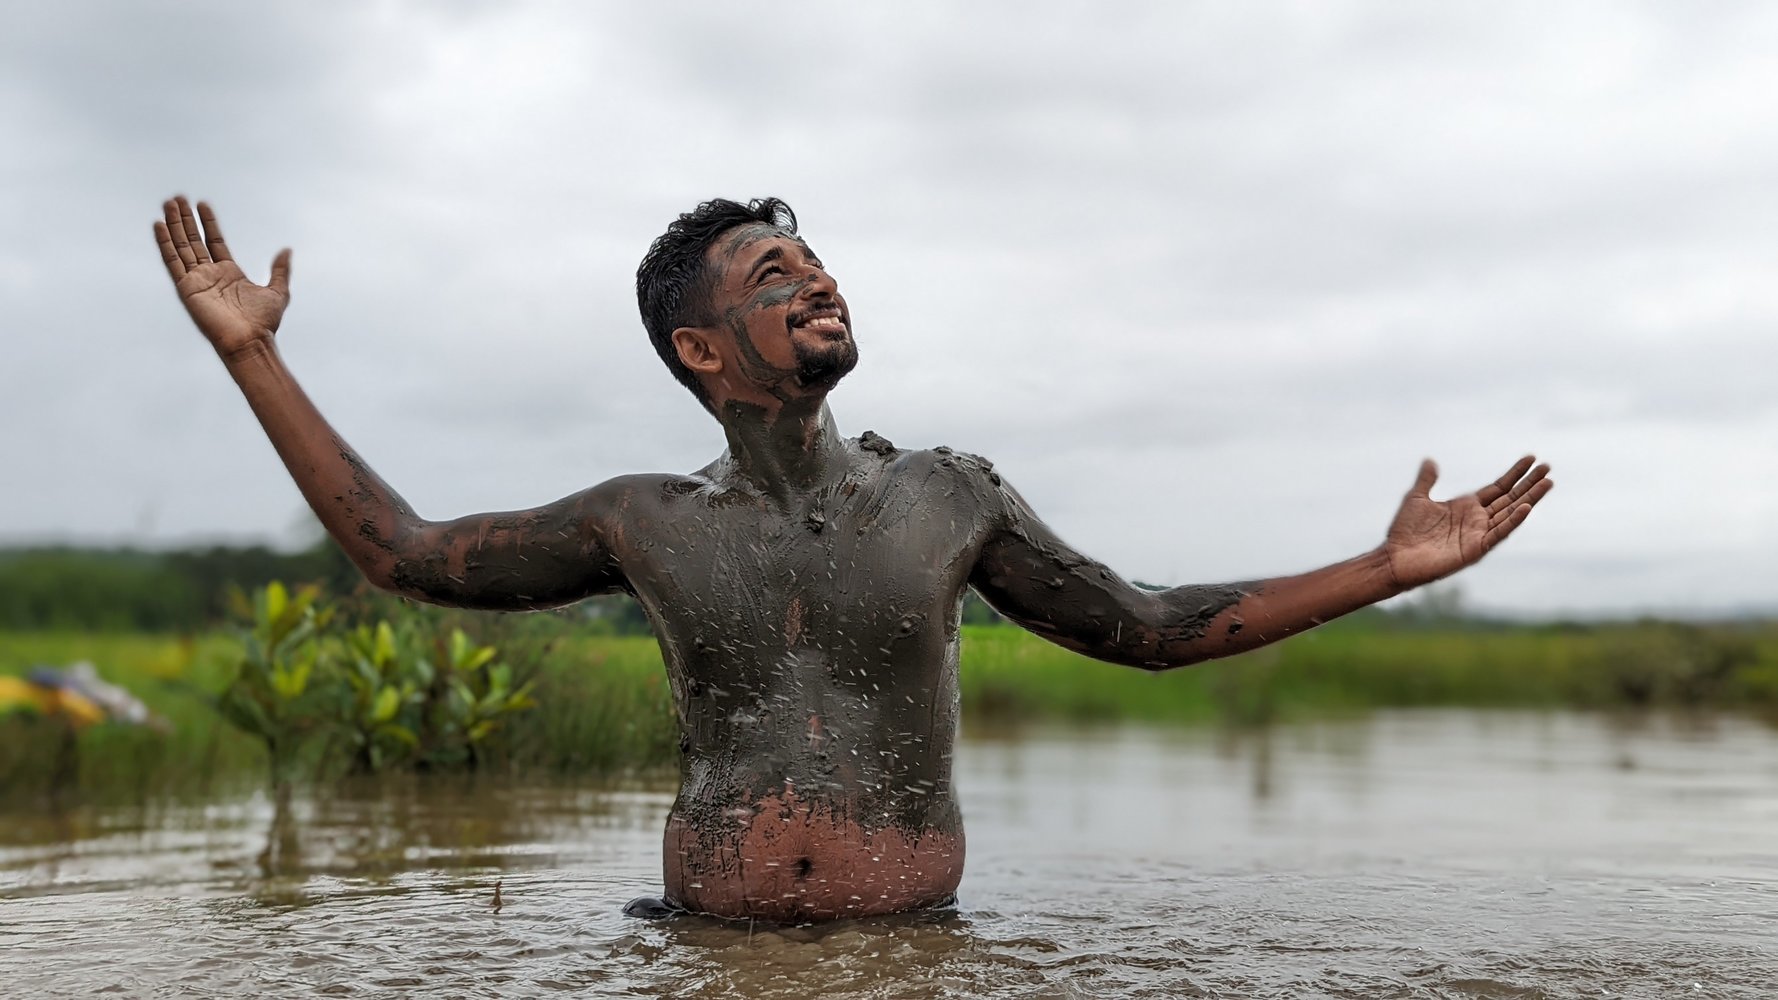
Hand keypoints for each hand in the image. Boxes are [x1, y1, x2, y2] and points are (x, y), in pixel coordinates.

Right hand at [154, 196, 291, 359]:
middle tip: (179, 198)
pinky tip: (159, 226)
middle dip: (186, 219)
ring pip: (181, 246)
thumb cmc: (264, 322)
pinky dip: (164, 243)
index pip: (214, 241)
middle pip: (194, 240)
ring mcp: (196, 280)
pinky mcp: (186, 287)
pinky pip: (172, 261)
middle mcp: (210, 274)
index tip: (202, 204)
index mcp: (229, 273)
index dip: (208, 223)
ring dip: (174, 225)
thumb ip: (280, 270)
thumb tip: (286, 251)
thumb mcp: (278, 291)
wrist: (250, 340)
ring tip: (169, 203)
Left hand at [1383, 455, 1552, 589]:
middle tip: (1548, 467)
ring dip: (1529, 499)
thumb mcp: (1416, 498)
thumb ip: (1426, 480)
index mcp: (1466, 506)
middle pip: (1510, 498)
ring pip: (1510, 513)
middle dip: (1529, 483)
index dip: (1514, 474)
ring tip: (1548, 483)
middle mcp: (1477, 520)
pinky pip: (1499, 533)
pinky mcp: (1476, 549)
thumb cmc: (1404, 532)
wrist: (1395, 558)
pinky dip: (1513, 521)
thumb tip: (1430, 460)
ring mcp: (1479, 534)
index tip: (1531, 458)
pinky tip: (1527, 508)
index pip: (1498, 487)